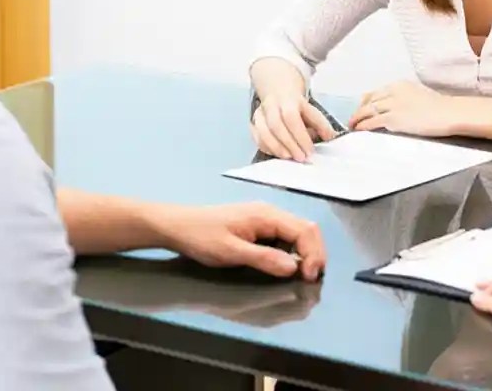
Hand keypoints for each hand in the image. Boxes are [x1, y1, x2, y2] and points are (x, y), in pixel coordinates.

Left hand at [153, 202, 325, 279]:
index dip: (313, 254)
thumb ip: (264, 258)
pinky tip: (285, 266)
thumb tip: (294, 267)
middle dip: (314, 254)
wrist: (177, 226)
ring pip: (297, 234)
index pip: (305, 230)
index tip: (308, 278)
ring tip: (301, 275)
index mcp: (267, 215)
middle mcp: (271, 213)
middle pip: (306, 230)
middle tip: (310, 279)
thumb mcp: (231, 252)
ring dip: (304, 254)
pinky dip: (292, 252)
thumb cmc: (201, 237)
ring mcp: (265, 219)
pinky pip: (284, 237)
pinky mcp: (258, 227)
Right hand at [251, 92, 336, 161]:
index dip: (301, 136)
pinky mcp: (254, 121)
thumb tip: (330, 137)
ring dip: (278, 147)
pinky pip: (257, 136)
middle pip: (277, 125)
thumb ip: (320, 124)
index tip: (310, 150)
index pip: (293, 117)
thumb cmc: (296, 105)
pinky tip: (279, 153)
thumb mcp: (311, 110)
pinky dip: (267, 147)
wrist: (278, 89)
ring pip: (264, 131)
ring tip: (290, 157)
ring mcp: (261, 112)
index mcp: (290, 100)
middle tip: (302, 157)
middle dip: (290, 144)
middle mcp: (274, 105)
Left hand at [348, 80, 456, 135]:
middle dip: (359, 109)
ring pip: (368, 110)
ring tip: (352, 125)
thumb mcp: (420, 94)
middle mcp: (394, 92)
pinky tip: (359, 130)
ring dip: (357, 118)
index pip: (377, 92)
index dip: (366, 100)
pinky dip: (363, 126)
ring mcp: (393, 105)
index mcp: (401, 85)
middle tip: (353, 117)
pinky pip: (373, 122)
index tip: (361, 106)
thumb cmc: (440, 107)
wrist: (449, 113)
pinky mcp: (394, 118)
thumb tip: (399, 107)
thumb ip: (406, 98)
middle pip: (370, 100)